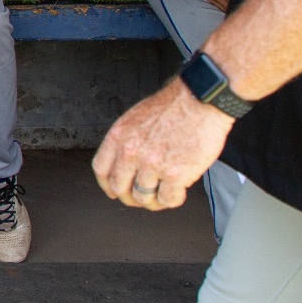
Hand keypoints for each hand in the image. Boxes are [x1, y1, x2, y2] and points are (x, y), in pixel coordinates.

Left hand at [91, 77, 234, 210]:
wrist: (200, 102)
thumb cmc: (173, 106)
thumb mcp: (136, 118)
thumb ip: (126, 140)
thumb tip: (122, 161)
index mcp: (119, 137)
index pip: (101, 169)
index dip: (107, 184)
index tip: (113, 190)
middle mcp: (132, 152)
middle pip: (119, 188)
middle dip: (129, 197)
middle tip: (140, 197)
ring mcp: (152, 165)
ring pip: (143, 198)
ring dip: (153, 201)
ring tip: (162, 194)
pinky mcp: (175, 175)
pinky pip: (168, 200)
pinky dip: (173, 200)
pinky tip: (178, 192)